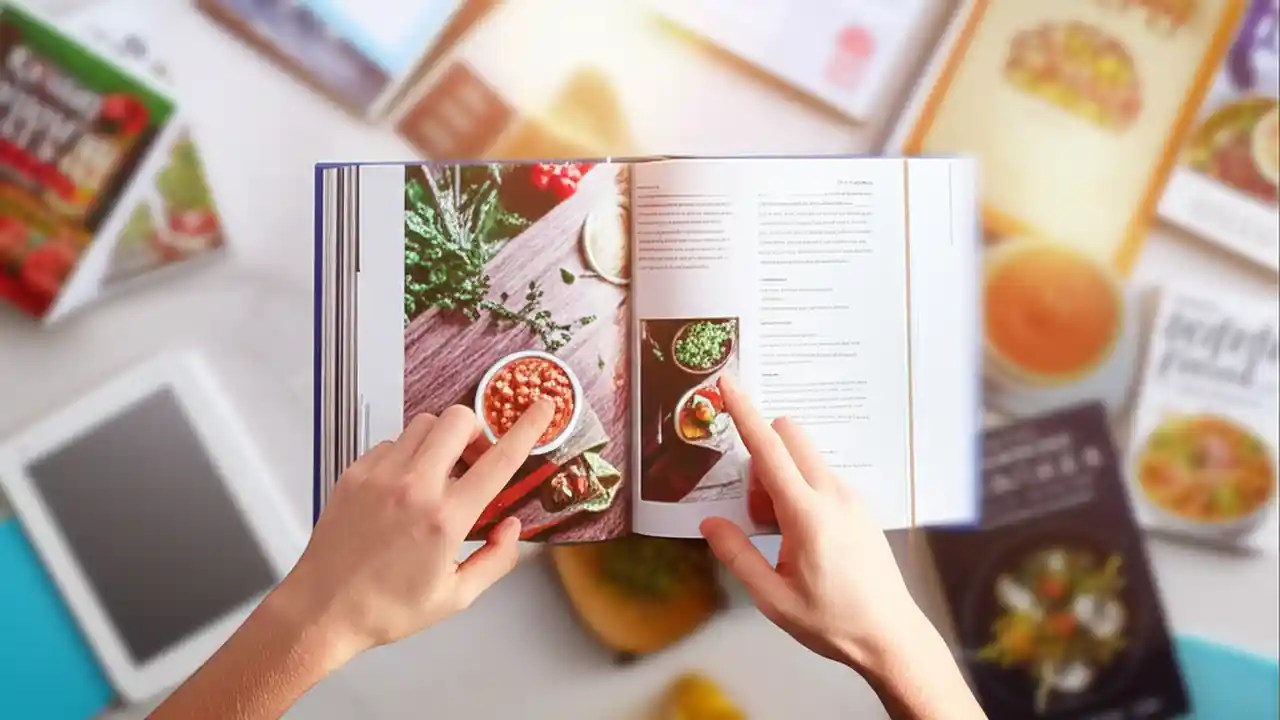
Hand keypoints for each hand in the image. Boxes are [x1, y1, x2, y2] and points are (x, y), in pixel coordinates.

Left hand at [276, 400, 553, 666]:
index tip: (544, 406)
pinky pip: (391, 442)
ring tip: (439, 472)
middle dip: (476, 429)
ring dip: (442, 439)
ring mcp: (380, 476)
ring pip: (424, 424)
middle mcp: (414, 487)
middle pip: (458, 420)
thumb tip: (512, 526)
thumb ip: (496, 560)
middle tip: (475, 457)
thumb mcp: (456, 597)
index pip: (499, 460)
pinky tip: (404, 485)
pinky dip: (407, 454)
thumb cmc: (387, 609)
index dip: (528, 428)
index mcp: (446, 518)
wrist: (321, 611)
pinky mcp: (355, 474)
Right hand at [700, 377, 940, 673]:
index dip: (744, 413)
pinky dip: (798, 491)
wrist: (890, 636)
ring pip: (803, 458)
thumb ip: (737, 555)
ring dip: (780, 478)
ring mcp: (850, 497)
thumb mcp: (772, 598)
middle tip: (756, 510)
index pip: (769, 450)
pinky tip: (799, 538)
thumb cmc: (833, 622)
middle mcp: (833, 495)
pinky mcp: (859, 505)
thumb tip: (711, 523)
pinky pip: (819, 476)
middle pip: (789, 437)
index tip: (727, 384)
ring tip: (779, 535)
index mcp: (807, 515)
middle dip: (761, 455)